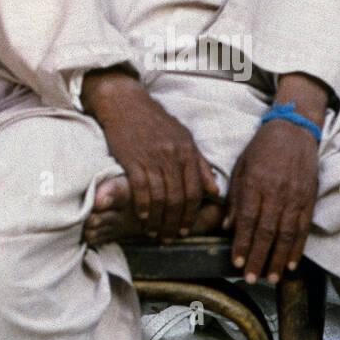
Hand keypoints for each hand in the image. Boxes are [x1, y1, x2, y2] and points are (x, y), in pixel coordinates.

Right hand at [81, 68, 218, 238]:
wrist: (124, 102)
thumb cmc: (155, 121)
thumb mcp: (183, 137)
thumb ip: (200, 164)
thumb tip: (215, 190)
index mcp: (187, 151)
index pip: (195, 191)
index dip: (192, 214)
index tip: (186, 229)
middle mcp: (172, 156)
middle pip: (179, 199)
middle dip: (175, 223)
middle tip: (170, 237)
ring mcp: (152, 158)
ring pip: (160, 198)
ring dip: (158, 220)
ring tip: (154, 232)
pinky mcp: (132, 159)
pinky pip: (140, 189)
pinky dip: (143, 206)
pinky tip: (142, 216)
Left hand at [222, 118, 318, 283]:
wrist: (293, 129)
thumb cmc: (262, 148)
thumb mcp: (240, 166)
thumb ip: (234, 197)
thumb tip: (228, 227)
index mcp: (255, 182)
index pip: (247, 219)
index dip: (242, 244)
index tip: (237, 263)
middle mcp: (276, 191)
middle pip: (266, 231)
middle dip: (258, 257)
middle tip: (251, 278)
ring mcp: (295, 196)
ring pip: (286, 233)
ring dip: (278, 258)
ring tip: (271, 278)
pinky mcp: (308, 198)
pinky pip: (303, 228)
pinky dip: (298, 248)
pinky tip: (291, 263)